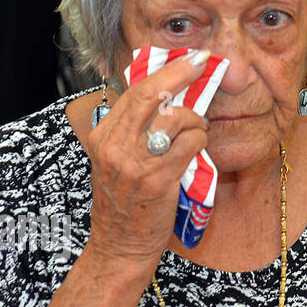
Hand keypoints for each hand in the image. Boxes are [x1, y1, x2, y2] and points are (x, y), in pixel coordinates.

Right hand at [84, 51, 211, 274]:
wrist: (119, 246)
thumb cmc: (122, 204)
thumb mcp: (114, 160)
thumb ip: (130, 130)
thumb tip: (161, 93)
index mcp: (103, 136)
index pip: (135, 90)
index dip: (165, 70)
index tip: (188, 60)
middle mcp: (115, 145)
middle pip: (153, 92)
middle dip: (183, 73)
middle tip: (203, 64)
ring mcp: (136, 162)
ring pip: (177, 117)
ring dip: (196, 121)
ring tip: (196, 132)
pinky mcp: (158, 179)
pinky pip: (191, 143)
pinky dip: (200, 142)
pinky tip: (197, 151)